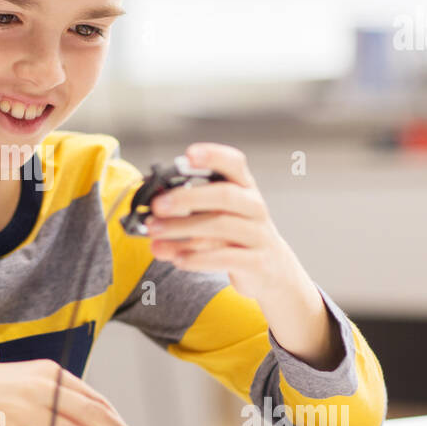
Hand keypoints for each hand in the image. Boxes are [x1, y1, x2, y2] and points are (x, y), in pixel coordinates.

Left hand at [144, 143, 298, 301]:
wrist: (273, 270)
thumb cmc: (238, 235)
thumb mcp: (221, 214)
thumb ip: (192, 208)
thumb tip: (152, 207)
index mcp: (244, 188)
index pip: (233, 163)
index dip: (213, 156)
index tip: (188, 155)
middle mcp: (254, 207)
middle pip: (224, 195)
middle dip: (187, 198)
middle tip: (157, 206)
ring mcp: (258, 234)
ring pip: (220, 226)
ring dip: (182, 229)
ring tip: (154, 233)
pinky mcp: (256, 262)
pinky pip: (224, 258)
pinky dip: (197, 258)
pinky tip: (177, 259)